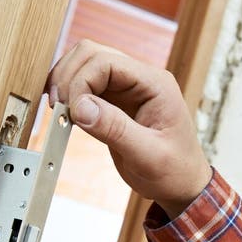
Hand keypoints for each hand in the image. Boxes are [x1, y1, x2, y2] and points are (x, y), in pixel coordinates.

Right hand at [47, 39, 211, 217]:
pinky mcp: (115, 103)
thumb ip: (115, 130)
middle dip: (69, 77)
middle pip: (92, 54)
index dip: (81, 81)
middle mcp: (140, 80)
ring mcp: (127, 89)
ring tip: (61, 112)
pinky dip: (71, 96)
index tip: (72, 111)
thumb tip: (80, 107)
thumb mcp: (148, 156)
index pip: (107, 62)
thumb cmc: (174, 172)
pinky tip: (66, 115)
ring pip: (86, 66)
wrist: (181, 187)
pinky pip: (86, 87)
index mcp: (156, 85)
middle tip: (60, 109)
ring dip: (67, 83)